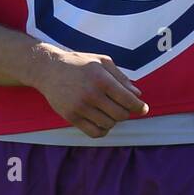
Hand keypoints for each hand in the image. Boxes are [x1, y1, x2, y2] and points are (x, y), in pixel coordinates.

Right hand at [28, 44, 147, 137]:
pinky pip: (94, 133)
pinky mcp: (71, 117)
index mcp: (102, 79)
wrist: (49, 70)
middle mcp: (91, 94)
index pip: (128, 100)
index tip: (143, 109)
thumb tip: (137, 95)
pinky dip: (103, 130)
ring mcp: (80, 107)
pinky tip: (102, 121)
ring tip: (110, 110)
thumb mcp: (102, 62)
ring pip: (109, 124)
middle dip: (127, 112)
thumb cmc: (79, 64)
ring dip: (114, 120)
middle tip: (124, 107)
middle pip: (120, 115)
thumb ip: (121, 78)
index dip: (139, 107)